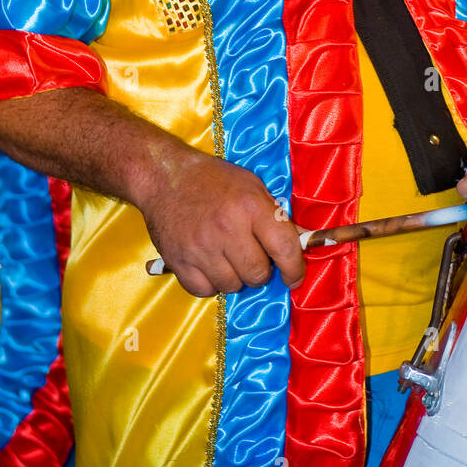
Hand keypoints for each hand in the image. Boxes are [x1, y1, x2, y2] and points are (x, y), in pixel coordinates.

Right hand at [137, 144, 305, 297]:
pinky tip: (208, 264)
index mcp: (251, 206)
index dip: (294, 269)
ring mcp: (200, 247)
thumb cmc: (214, 179)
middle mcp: (227, 228)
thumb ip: (277, 216)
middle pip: (257, 274)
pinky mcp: (178, 260)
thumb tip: (302, 242)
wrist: (164, 175)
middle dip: (260, 271)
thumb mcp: (252, 186)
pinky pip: (205, 291)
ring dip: (234, 277)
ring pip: (231, 286)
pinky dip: (210, 283)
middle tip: (251, 256)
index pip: (284, 248)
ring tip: (227, 257)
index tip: (294, 277)